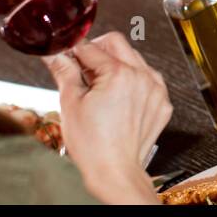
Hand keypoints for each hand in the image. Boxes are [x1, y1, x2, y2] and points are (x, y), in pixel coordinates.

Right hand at [44, 32, 171, 203]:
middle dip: (97, 51)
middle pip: (117, 44)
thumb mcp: (71, 104)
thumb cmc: (93, 146)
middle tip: (83, 70)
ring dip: (116, 65)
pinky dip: (133, 82)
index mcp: (119, 74)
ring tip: (101, 89)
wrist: (114, 172)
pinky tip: (119, 100)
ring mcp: (155, 89)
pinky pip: (148, 79)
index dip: (75, 51)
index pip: (92, 47)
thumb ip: (64, 72)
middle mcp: (142, 77)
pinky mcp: (162, 101)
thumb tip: (54, 54)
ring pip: (134, 59)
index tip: (68, 55)